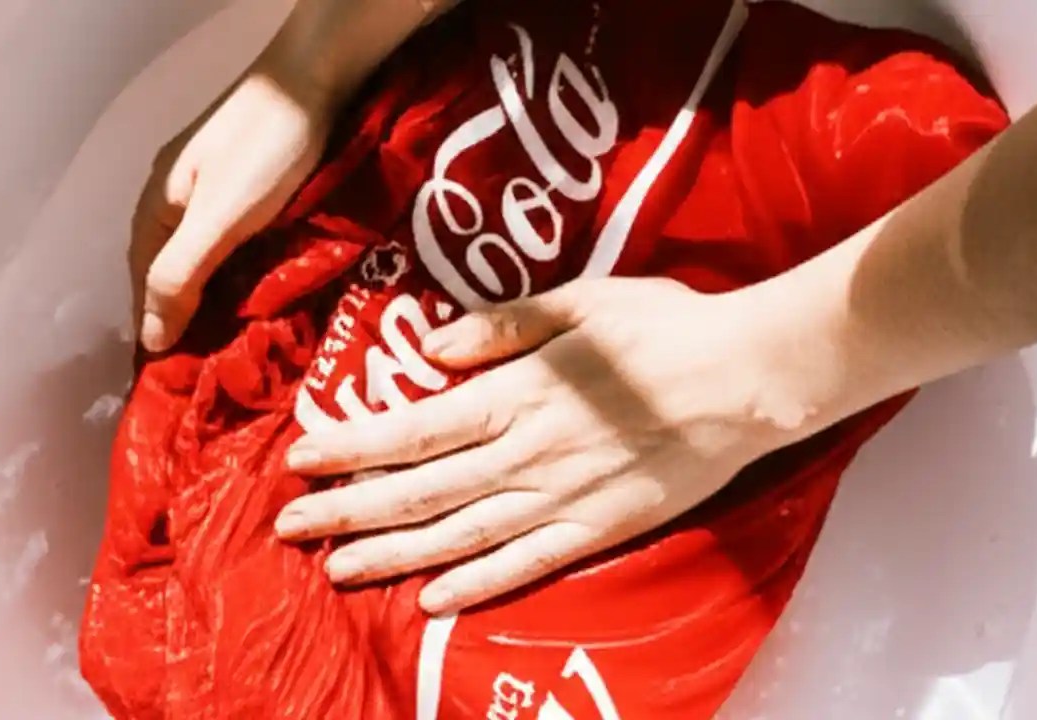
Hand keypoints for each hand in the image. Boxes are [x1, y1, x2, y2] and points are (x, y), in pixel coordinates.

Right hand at [130, 67, 333, 351]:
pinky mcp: (250, 184)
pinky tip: (261, 290)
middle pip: (173, 271)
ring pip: (206, 256)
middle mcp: (177, 199)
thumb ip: (179, 276)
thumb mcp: (218, 221)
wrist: (316, 77)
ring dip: (217, 295)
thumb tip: (148, 340)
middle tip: (213, 367)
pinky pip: (235, 240)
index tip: (176, 375)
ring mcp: (213, 188)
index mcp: (157, 207)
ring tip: (238, 340)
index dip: (158, 327)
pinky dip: (242, 270)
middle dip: (187, 316)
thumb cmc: (265, 152)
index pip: (143, 285)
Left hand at [275, 277, 831, 613]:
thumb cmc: (662, 328)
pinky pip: (527, 565)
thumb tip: (433, 350)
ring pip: (460, 536)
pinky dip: (477, 586)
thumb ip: (501, 328)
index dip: (350, 449)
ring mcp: (562, 499)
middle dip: (348, 510)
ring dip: (394, 555)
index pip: (412, 431)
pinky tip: (433, 602)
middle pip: (420, 491)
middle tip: (289, 527)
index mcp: (515, 395)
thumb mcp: (578, 301)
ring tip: (338, 569)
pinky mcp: (599, 530)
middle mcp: (526, 455)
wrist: (747, 379)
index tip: (299, 463)